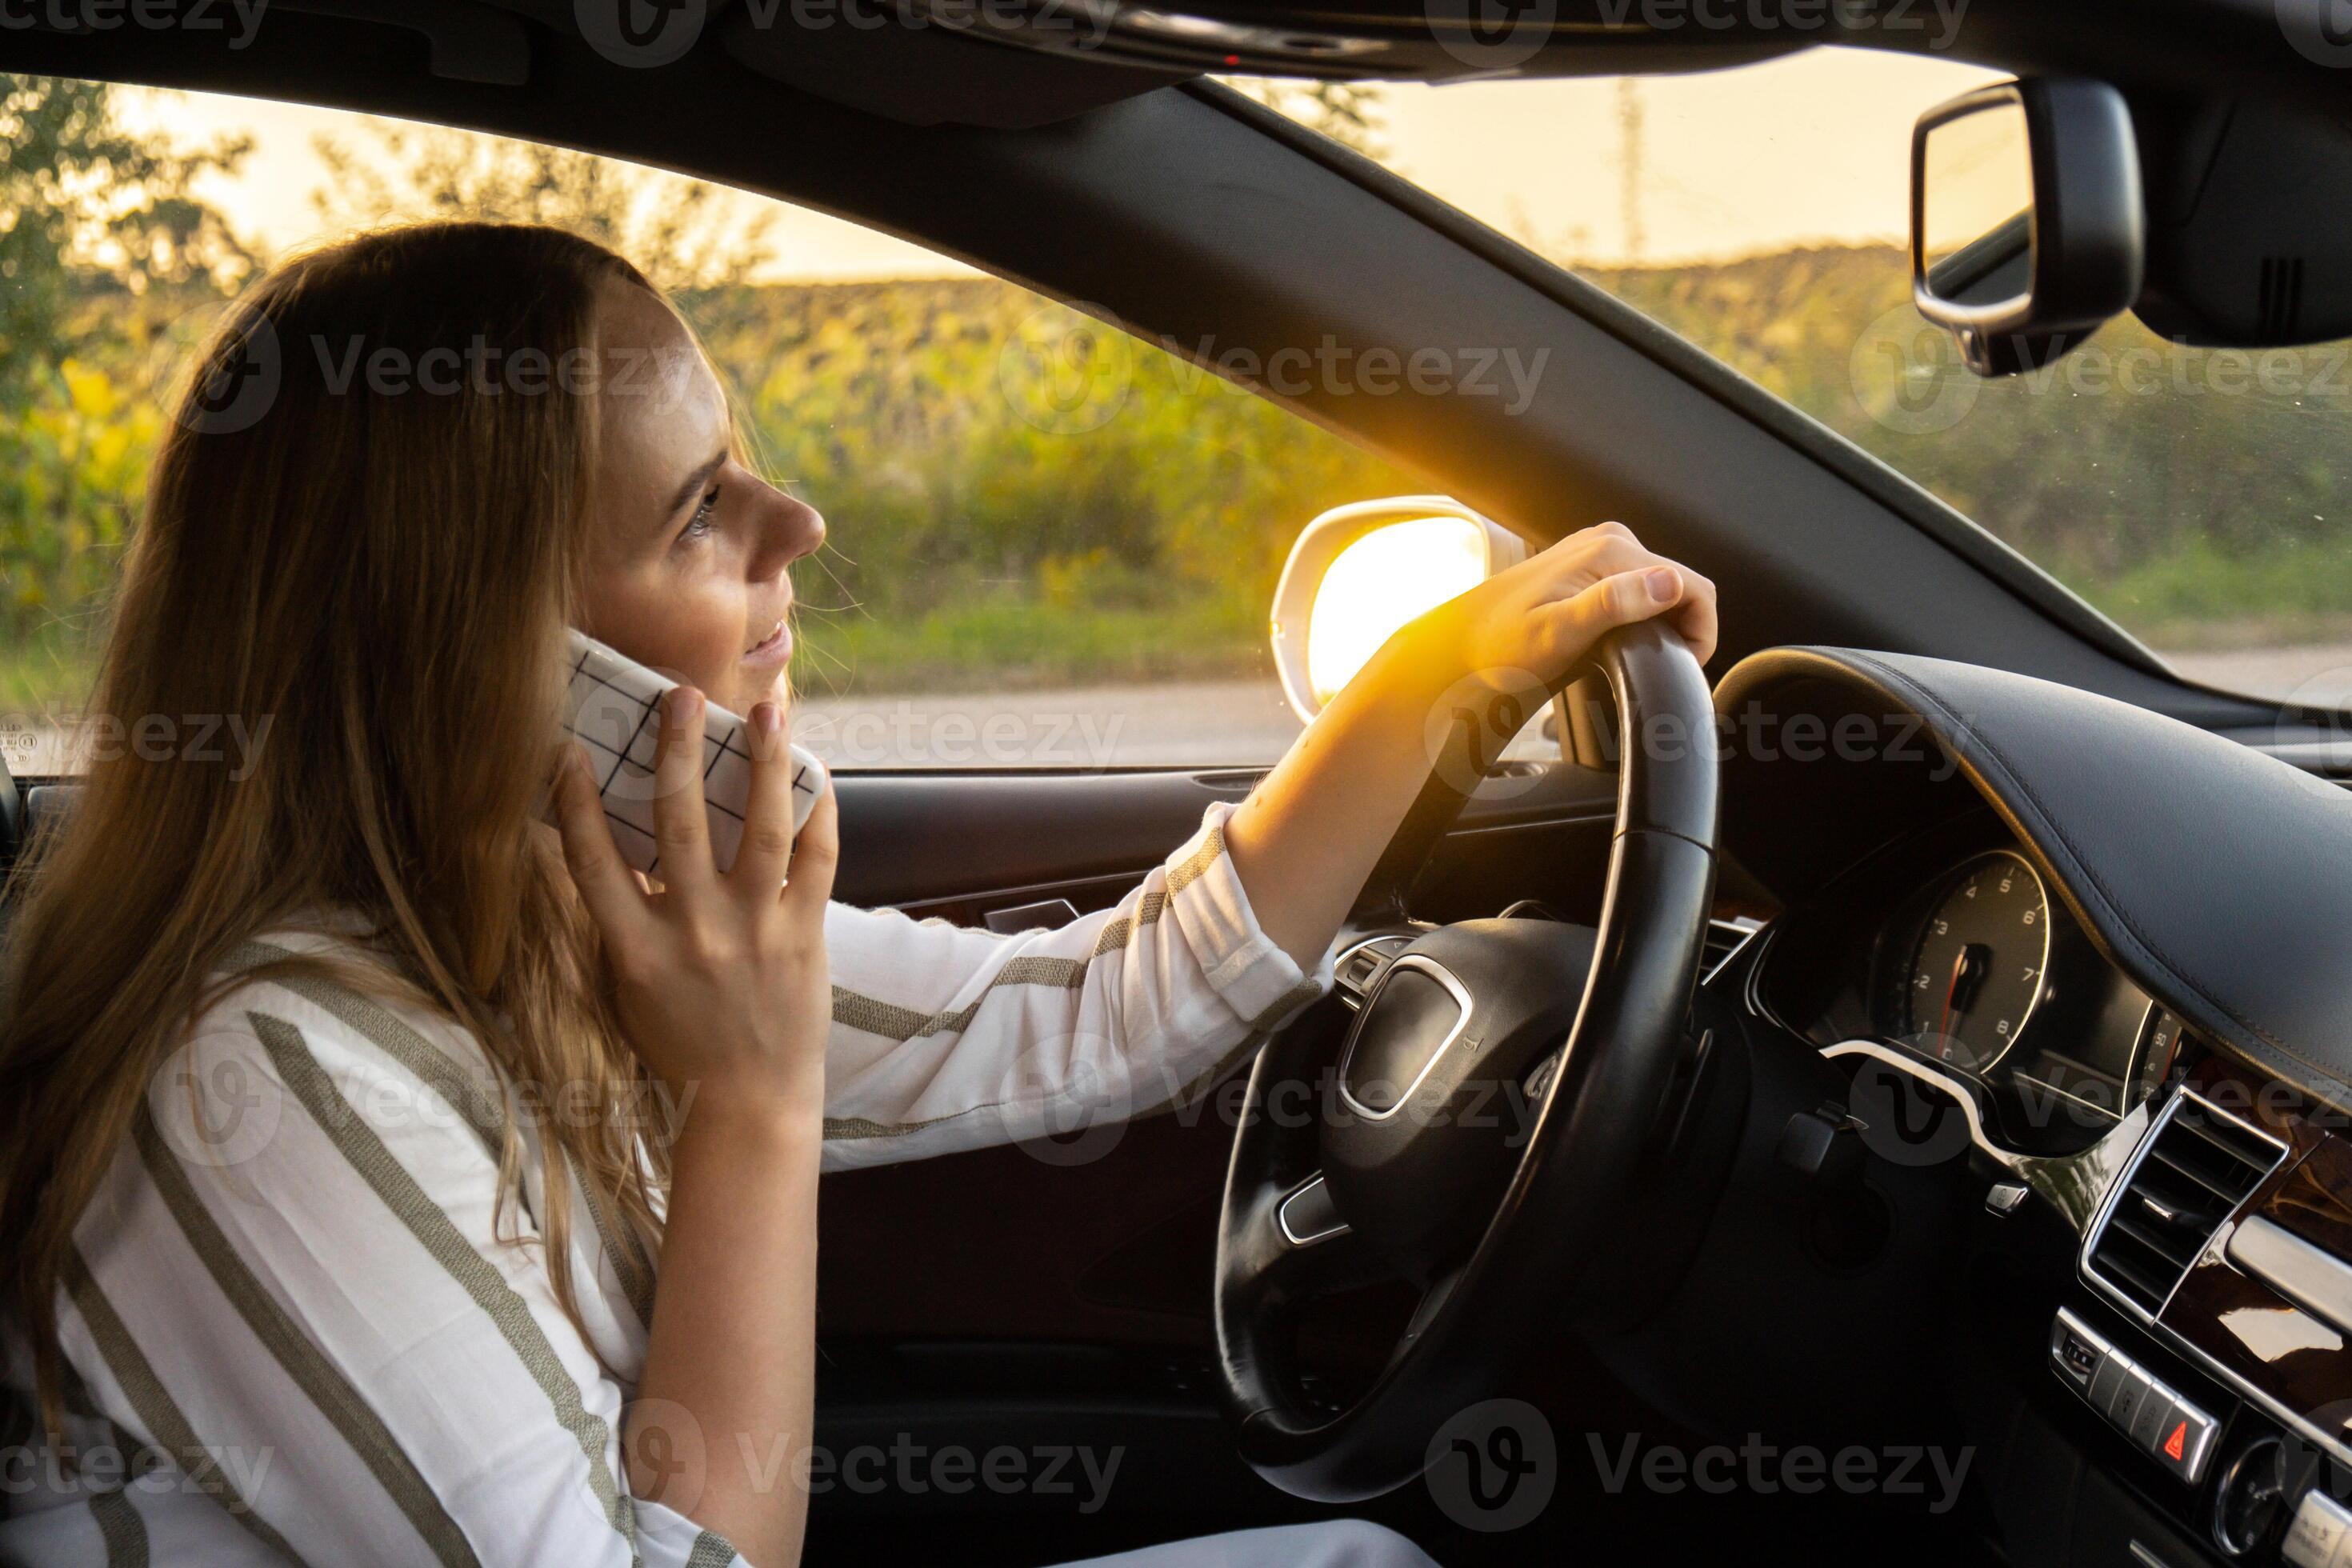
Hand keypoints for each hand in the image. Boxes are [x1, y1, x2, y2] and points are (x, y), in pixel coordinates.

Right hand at [554, 686, 838, 1118]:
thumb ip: (625, 920)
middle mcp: (694, 932)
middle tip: (681, 695)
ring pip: (760, 831)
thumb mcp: (629, 988)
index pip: (594, 862)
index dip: (575, 803)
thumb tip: (616, 846)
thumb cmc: (680, 1042)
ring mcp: (754, 931)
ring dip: (764, 764)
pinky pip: (818, 860)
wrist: (748, 1102)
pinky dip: (819, 812)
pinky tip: (815, 771)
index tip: (569, 748)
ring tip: (770, 711)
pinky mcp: (804, 935)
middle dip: (678, 752)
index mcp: (635, 949)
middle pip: (678, 825)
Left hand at [1414, 520, 1717, 690]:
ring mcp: (1600, 550)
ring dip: (1663, 623)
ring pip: (1663, 587)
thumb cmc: (1501, 645)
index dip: (1702, 631)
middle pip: (1682, 584)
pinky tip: (1619, 640)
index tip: (1685, 665)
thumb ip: (1613, 605)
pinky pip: (1638, 587)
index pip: (1694, 586)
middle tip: (1660, 667)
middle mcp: (1611, 541)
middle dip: (1683, 628)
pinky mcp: (1590, 565)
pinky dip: (1643, 616)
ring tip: (1637, 656)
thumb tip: (1668, 584)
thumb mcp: (1558, 633)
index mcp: (1612, 552)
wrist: (1461, 642)